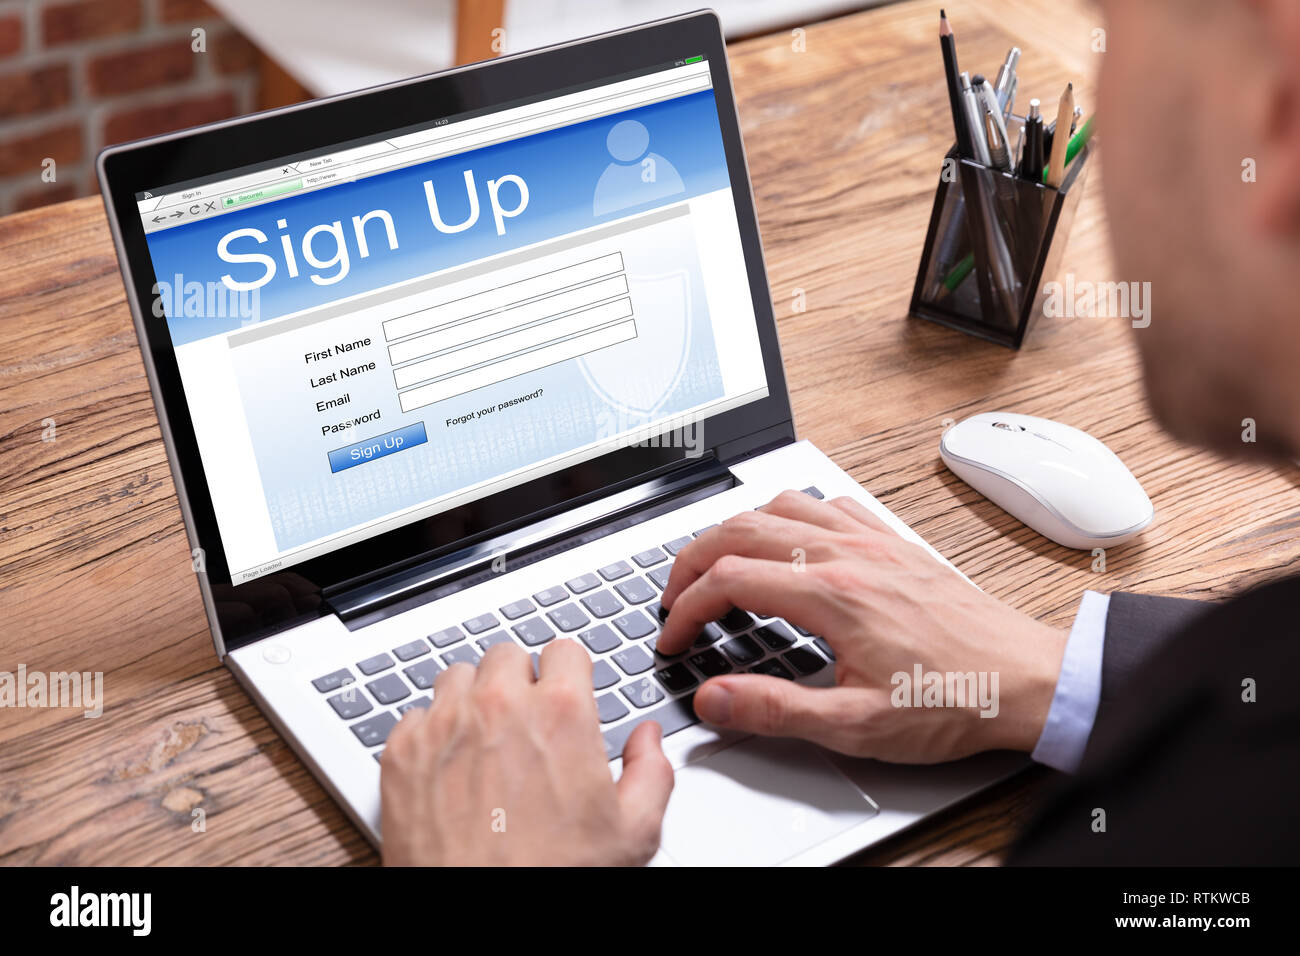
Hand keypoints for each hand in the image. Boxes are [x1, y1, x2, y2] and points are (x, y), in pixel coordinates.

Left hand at [380, 638, 673, 865]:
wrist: (480, 925)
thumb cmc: (552, 878)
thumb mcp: (633, 833)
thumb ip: (652, 772)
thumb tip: (648, 740)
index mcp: (560, 713)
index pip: (564, 650)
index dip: (569, 673)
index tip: (566, 691)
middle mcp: (499, 707)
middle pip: (507, 656)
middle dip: (519, 682)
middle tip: (526, 722)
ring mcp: (444, 726)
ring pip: (457, 677)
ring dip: (473, 699)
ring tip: (486, 740)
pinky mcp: (402, 753)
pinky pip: (415, 716)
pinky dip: (431, 734)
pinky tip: (449, 766)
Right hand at [656, 491, 1067, 762]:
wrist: (1028, 679)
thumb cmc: (954, 700)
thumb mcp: (856, 725)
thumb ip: (775, 709)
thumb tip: (714, 696)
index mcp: (833, 595)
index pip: (729, 579)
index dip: (686, 607)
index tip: (674, 636)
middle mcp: (849, 555)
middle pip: (742, 529)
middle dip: (692, 559)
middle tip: (674, 596)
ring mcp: (872, 541)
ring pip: (780, 504)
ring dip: (735, 529)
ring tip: (716, 563)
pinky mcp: (893, 542)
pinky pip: (827, 502)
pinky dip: (789, 513)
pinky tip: (789, 539)